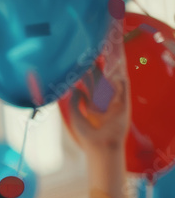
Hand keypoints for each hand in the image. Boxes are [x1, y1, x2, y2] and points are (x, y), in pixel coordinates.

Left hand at [67, 19, 129, 153]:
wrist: (100, 146)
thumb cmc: (86, 134)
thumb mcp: (76, 115)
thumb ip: (74, 101)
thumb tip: (74, 88)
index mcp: (91, 101)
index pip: (87, 82)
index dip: (84, 71)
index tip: (79, 60)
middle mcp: (102, 99)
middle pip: (99, 78)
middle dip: (96, 66)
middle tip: (92, 51)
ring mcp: (113, 102)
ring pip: (112, 81)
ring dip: (110, 70)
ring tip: (108, 56)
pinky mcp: (123, 106)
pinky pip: (123, 91)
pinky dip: (120, 83)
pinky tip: (117, 73)